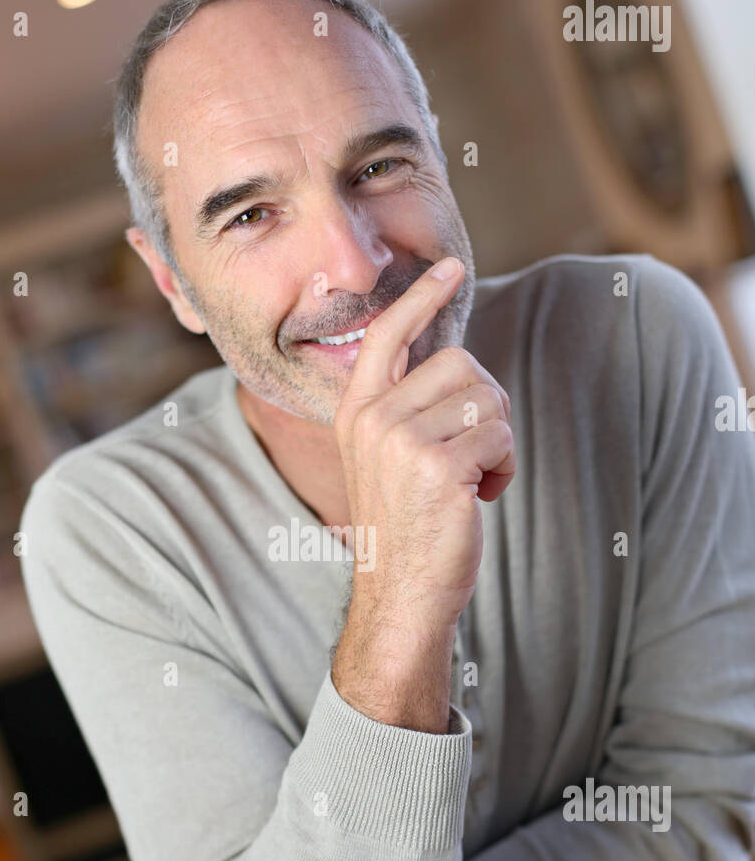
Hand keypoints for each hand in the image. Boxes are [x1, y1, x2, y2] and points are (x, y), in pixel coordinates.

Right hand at [334, 257, 514, 630]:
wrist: (401, 593)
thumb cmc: (406, 526)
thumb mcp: (389, 458)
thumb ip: (409, 408)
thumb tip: (459, 364)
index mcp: (357, 412)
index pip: (388, 336)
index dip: (421, 297)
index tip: (449, 267)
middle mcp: (374, 420)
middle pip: (460, 365)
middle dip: (485, 404)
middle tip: (473, 453)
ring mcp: (403, 443)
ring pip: (486, 399)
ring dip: (497, 440)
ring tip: (474, 478)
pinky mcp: (439, 468)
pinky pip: (500, 436)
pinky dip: (504, 466)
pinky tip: (482, 496)